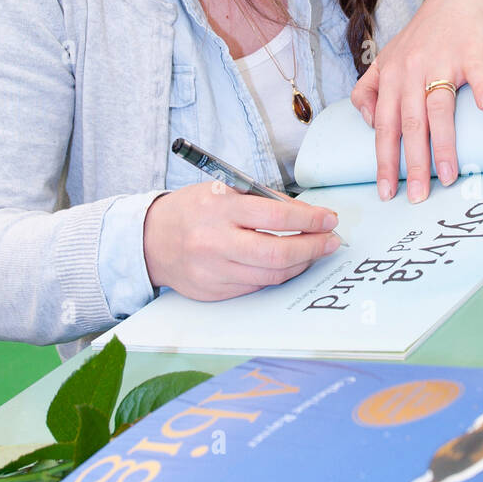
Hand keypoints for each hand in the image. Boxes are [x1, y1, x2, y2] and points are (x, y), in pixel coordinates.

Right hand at [143, 183, 340, 299]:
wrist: (151, 239)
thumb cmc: (192, 209)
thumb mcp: (223, 190)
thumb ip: (262, 200)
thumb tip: (306, 214)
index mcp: (219, 207)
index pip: (277, 215)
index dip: (310, 219)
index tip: (329, 219)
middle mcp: (215, 241)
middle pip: (278, 252)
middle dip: (313, 247)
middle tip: (331, 240)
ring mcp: (213, 271)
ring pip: (271, 274)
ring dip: (301, 263)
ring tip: (314, 251)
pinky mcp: (214, 292)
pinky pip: (256, 286)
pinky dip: (277, 275)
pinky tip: (288, 264)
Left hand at [350, 0, 482, 204]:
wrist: (454, 1)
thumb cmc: (420, 39)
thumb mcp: (386, 59)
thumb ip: (368, 89)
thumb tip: (366, 122)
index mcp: (390, 77)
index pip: (382, 125)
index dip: (384, 160)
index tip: (386, 191)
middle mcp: (411, 71)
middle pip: (409, 123)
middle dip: (412, 164)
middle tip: (417, 197)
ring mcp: (440, 61)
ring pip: (438, 107)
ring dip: (444, 144)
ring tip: (448, 177)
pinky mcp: (469, 53)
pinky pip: (476, 73)